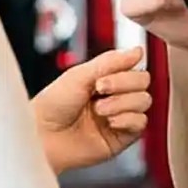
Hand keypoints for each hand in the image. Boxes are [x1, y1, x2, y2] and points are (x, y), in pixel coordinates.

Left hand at [32, 47, 151, 173]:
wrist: (42, 135)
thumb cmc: (52, 106)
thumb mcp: (79, 75)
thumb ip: (111, 61)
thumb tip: (138, 50)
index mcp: (105, 78)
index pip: (133, 67)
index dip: (122, 71)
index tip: (100, 79)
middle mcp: (115, 96)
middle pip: (143, 82)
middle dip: (123, 85)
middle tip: (100, 91)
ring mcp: (119, 116)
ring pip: (144, 101)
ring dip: (122, 103)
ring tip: (99, 110)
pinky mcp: (122, 137)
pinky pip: (141, 123)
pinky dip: (128, 120)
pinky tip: (110, 122)